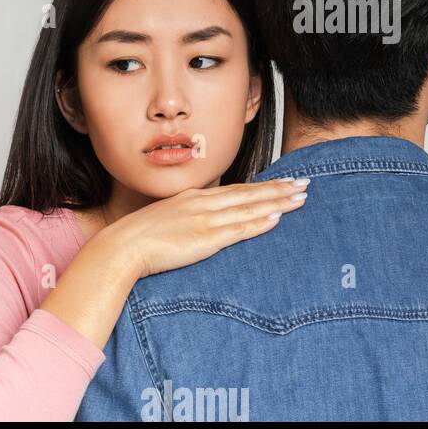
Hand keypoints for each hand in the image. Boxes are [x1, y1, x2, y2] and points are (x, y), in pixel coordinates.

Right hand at [104, 177, 309, 278]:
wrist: (123, 246)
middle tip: (305, 183)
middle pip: (248, 194)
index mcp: (193, 198)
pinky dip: (259, 222)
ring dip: (277, 202)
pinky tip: (277, 218)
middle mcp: (203, 204)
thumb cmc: (138, 237)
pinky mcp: (205, 239)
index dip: (262, 186)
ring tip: (301, 198)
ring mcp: (205, 220)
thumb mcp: (165, 220)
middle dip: (279, 189)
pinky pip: (238, 229)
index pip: (236, 189)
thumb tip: (198, 224)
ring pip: (249, 208)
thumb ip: (185, 219)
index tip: (283, 182)